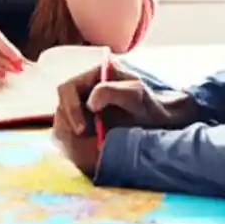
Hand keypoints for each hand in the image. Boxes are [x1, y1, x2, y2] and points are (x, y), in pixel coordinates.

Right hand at [54, 62, 198, 136]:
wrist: (163, 123)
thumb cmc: (152, 106)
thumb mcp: (137, 96)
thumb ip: (113, 92)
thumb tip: (90, 101)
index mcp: (94, 74)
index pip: (67, 89)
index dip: (70, 109)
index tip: (82, 130)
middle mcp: (85, 89)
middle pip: (61, 106)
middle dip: (70, 126)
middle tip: (86, 141)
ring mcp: (83, 107)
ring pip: (62, 121)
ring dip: (71, 136)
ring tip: (91, 146)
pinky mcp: (85, 123)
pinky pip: (70, 133)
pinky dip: (75, 144)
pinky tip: (91, 148)